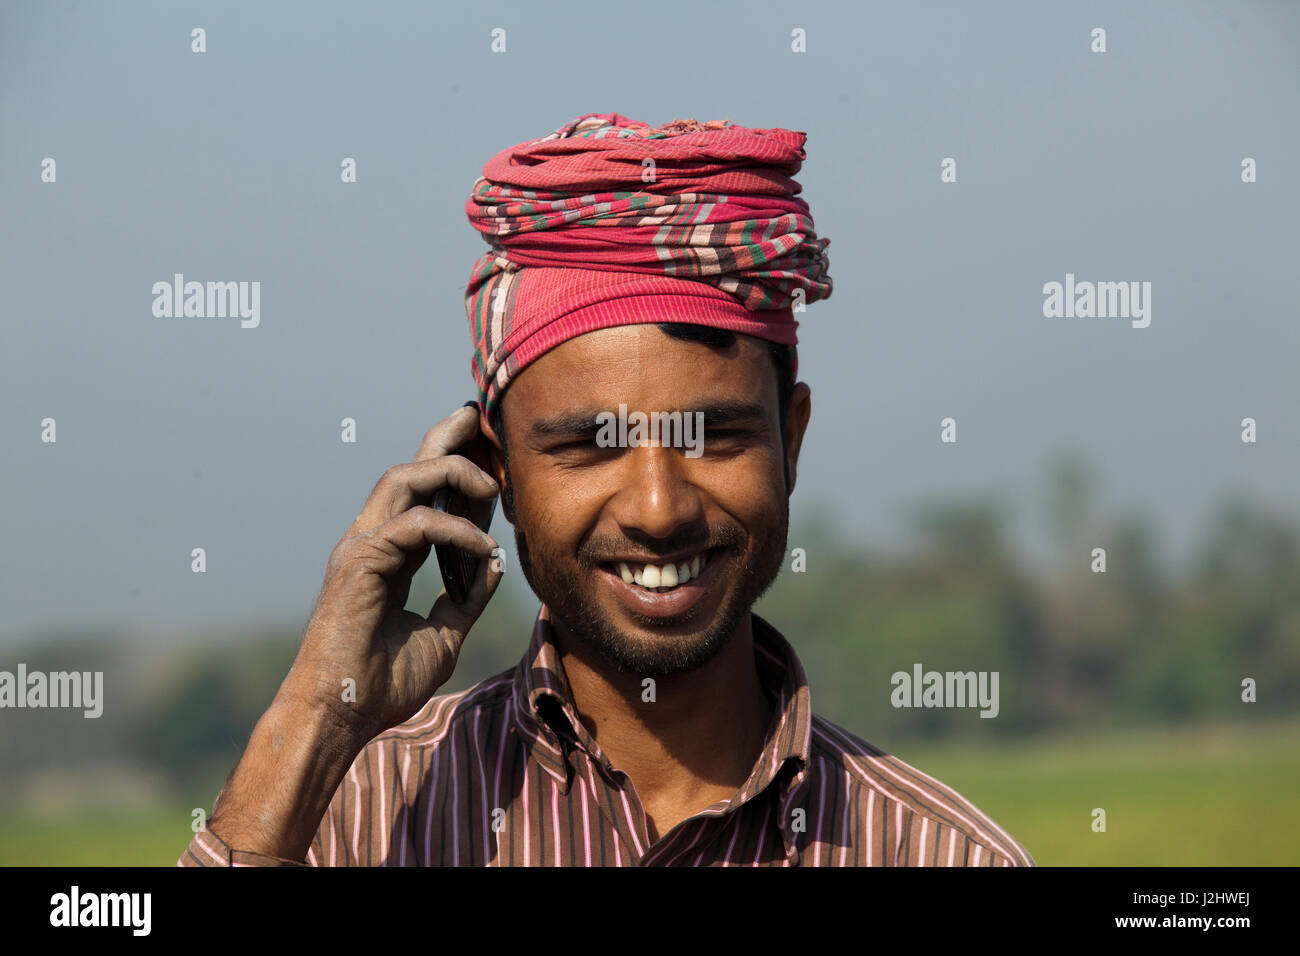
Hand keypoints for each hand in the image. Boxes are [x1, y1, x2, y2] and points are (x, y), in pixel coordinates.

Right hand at [282, 404, 502, 744]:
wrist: (340, 717)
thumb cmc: (383, 684)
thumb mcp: (444, 635)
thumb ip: (468, 598)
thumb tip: (497, 563)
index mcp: (388, 556)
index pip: (422, 496)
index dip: (453, 468)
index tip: (485, 448)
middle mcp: (371, 542)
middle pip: (408, 470)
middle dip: (444, 438)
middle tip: (477, 417)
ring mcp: (360, 548)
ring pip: (404, 479)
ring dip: (451, 472)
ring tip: (491, 487)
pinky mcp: (359, 562)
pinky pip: (415, 524)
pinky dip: (455, 531)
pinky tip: (483, 551)